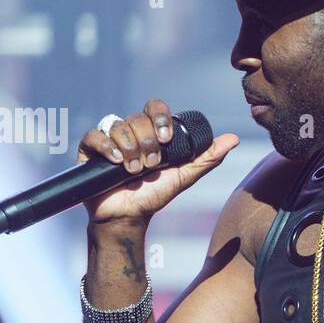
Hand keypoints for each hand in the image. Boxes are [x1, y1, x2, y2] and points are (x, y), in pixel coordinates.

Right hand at [78, 98, 239, 225]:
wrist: (129, 216)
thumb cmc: (155, 195)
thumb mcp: (185, 176)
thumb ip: (207, 158)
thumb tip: (233, 139)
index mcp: (151, 132)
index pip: (154, 106)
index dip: (160, 117)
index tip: (167, 138)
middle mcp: (130, 131)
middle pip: (137, 117)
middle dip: (147, 141)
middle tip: (152, 164)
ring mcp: (109, 139)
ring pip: (117, 125)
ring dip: (130, 149)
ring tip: (135, 171)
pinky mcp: (90, 150)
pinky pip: (94, 135)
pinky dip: (107, 147)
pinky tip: (116, 161)